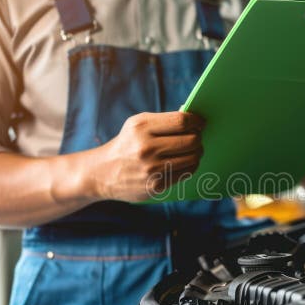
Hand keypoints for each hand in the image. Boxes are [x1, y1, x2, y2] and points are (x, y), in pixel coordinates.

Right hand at [86, 112, 204, 201]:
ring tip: (193, 150)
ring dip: (197, 153)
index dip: (197, 121)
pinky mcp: (156, 186)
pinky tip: (185, 162)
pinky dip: (191, 166)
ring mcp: (151, 169)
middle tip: (197, 137)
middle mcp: (146, 148)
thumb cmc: (127, 144)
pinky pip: (187, 173)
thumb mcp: (137, 125)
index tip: (201, 122)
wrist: (103, 173)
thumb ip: (163, 120)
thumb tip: (194, 118)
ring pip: (193, 158)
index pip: (182, 121)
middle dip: (198, 137)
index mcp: (141, 128)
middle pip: (191, 140)